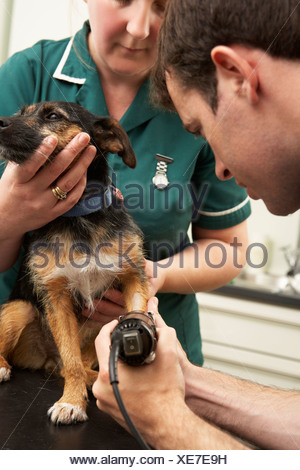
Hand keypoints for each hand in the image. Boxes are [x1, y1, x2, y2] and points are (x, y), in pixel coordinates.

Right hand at [0, 133, 95, 238]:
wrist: (5, 221)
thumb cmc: (9, 191)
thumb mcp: (10, 174)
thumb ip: (23, 158)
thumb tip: (39, 137)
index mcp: (18, 181)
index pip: (30, 165)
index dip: (42, 151)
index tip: (54, 137)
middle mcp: (32, 193)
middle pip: (56, 170)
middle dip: (72, 151)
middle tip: (83, 137)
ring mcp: (44, 205)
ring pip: (68, 183)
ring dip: (82, 165)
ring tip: (90, 150)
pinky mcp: (54, 213)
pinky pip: (72, 198)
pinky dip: (81, 183)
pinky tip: (85, 170)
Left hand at [81, 260, 165, 326]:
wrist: (154, 279)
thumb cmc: (150, 273)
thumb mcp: (149, 267)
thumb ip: (144, 265)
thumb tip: (141, 261)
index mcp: (140, 297)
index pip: (127, 299)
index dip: (116, 297)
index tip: (105, 292)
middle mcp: (133, 306)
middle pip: (116, 311)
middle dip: (102, 307)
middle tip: (89, 303)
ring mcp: (126, 311)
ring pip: (111, 317)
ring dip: (98, 316)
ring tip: (85, 310)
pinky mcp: (120, 312)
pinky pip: (109, 320)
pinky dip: (98, 322)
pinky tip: (88, 321)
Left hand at [92, 297, 185, 441]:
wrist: (169, 426)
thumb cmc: (166, 397)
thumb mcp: (169, 356)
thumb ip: (165, 334)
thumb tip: (160, 328)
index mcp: (108, 372)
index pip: (100, 340)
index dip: (109, 327)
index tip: (117, 324)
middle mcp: (101, 388)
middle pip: (105, 357)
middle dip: (119, 348)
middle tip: (133, 344)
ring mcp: (104, 402)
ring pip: (109, 374)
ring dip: (121, 366)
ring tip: (138, 364)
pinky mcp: (110, 411)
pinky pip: (112, 388)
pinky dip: (123, 381)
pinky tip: (138, 382)